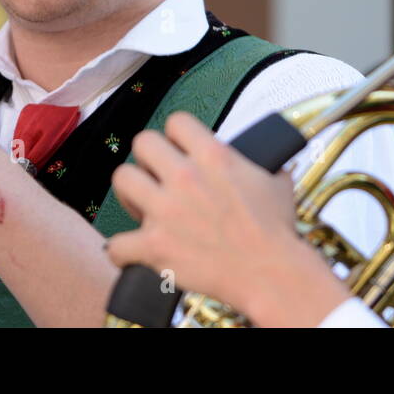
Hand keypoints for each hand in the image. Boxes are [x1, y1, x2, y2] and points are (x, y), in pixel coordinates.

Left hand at [107, 112, 349, 325]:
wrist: (270, 273)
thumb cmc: (275, 230)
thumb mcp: (276, 181)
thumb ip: (262, 164)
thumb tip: (267, 160)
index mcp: (213, 155)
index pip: (176, 121)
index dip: (178, 135)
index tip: (181, 149)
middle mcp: (185, 177)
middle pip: (142, 142)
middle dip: (149, 158)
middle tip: (158, 176)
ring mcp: (165, 211)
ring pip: (122, 180)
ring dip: (130, 193)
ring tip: (143, 206)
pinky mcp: (154, 246)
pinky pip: (116, 244)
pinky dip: (123, 250)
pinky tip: (135, 251)